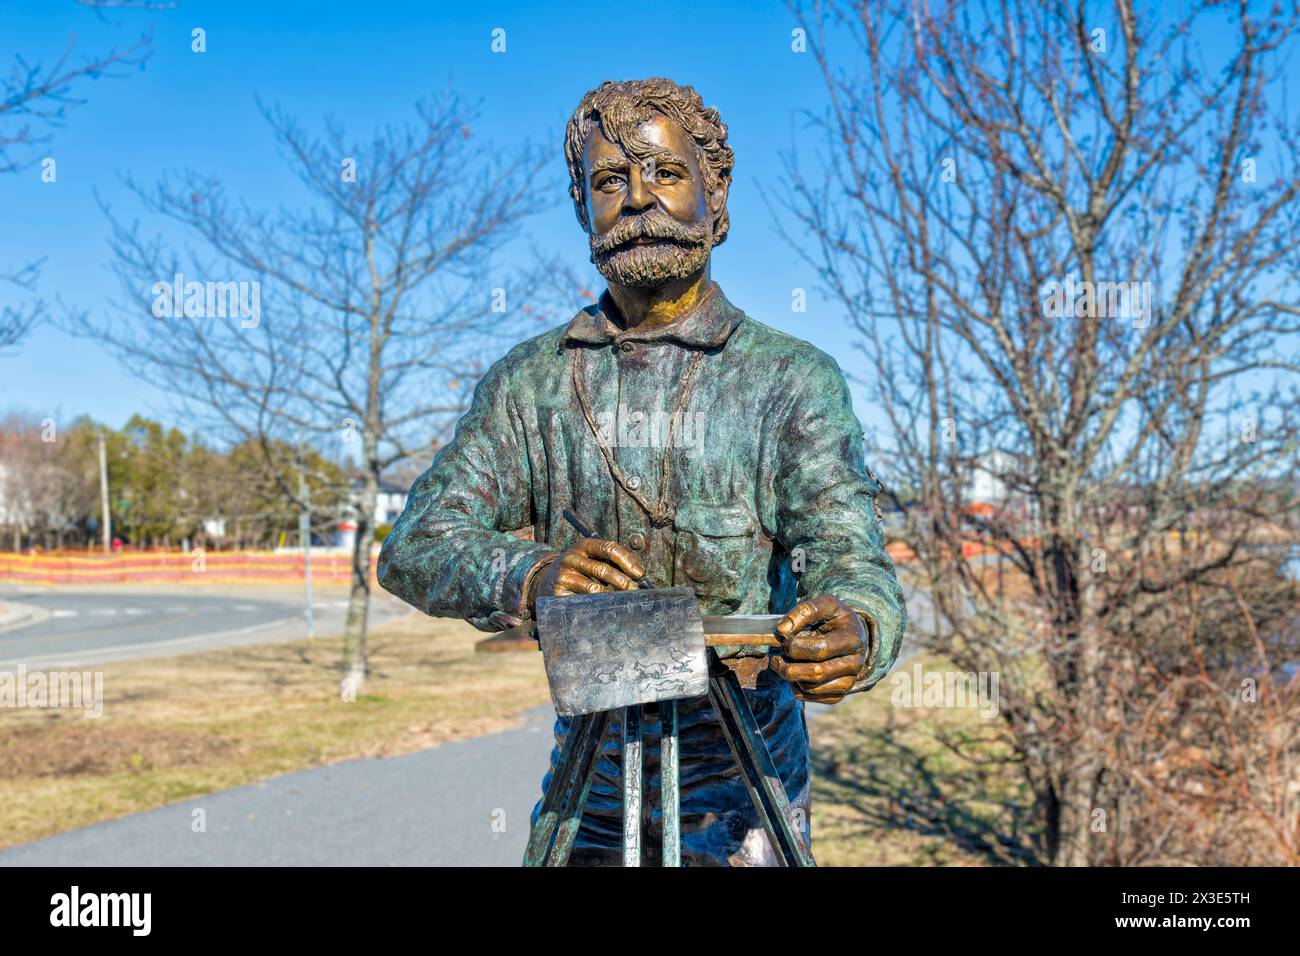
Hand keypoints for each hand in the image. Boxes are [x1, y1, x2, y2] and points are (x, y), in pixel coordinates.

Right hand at [529, 537, 644, 611]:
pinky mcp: (558, 591)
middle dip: (622, 582)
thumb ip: (612, 563)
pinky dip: (598, 604)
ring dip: (612, 596)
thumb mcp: (592, 560)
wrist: (546, 583)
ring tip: (622, 601)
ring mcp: (564, 574)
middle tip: (634, 591)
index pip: (609, 548)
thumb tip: (640, 573)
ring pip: (594, 587)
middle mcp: (572, 557)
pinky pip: (583, 600)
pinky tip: (606, 606)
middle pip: (603, 569)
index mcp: (584, 545)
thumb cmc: (578, 571)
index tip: (640, 573)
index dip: (627, 560)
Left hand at [770, 595, 867, 703]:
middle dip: (788, 666)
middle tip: (775, 658)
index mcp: (852, 639)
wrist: (852, 633)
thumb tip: (782, 631)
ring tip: (784, 662)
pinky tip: (795, 672)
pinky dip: (796, 688)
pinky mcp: (839, 694)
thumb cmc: (834, 618)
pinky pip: (812, 698)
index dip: (796, 647)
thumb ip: (803, 611)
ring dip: (790, 677)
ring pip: (811, 688)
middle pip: (816, 673)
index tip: (784, 640)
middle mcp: (856, 663)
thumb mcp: (824, 604)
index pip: (821, 649)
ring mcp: (849, 681)